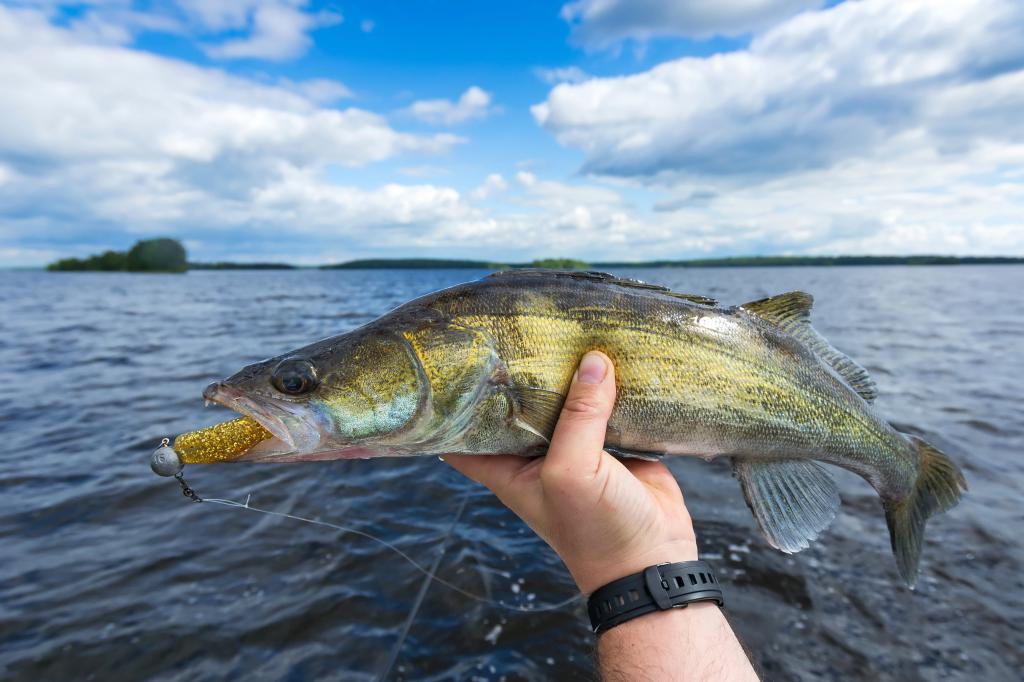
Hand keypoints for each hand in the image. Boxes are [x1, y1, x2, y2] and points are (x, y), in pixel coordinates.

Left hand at [446, 350, 699, 594]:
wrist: (651, 560)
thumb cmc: (596, 529)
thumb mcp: (572, 471)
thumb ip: (579, 416)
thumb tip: (593, 360)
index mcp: (506, 466)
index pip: (464, 432)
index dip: (455, 402)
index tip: (452, 361)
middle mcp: (536, 454)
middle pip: (519, 404)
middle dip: (519, 371)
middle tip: (517, 324)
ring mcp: (575, 447)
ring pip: (565, 400)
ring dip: (569, 373)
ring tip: (565, 326)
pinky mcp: (612, 443)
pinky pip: (606, 406)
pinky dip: (610, 384)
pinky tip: (611, 352)